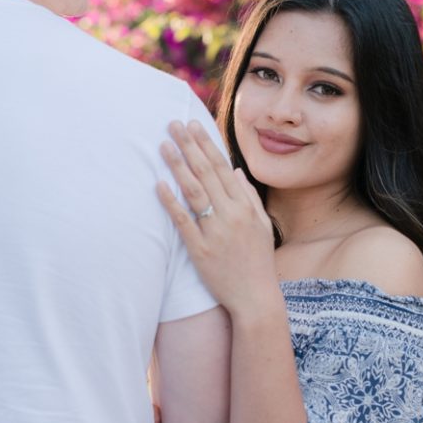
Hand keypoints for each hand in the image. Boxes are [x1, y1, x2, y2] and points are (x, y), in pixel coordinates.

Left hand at [157, 118, 277, 320]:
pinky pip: (183, 221)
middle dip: (188, 146)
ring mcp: (215, 232)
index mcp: (245, 207)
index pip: (221, 168)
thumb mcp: (262, 226)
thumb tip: (235, 171)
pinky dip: (171, 202)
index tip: (193, 125)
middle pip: (206, 174)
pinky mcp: (200, 250)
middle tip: (173, 124)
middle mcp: (231, 215)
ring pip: (194, 192)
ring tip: (164, 146)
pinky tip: (159, 184)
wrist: (256, 298)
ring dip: (178, 166)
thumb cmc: (258, 261)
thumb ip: (249, 197)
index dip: (206, 145)